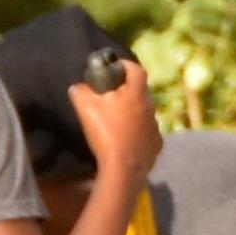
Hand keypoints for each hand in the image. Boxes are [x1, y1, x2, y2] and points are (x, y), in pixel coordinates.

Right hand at [71, 62, 162, 181]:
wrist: (123, 169)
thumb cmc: (105, 133)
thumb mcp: (85, 107)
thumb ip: (80, 91)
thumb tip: (79, 87)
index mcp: (137, 94)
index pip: (136, 70)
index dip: (125, 64)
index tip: (115, 66)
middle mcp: (151, 108)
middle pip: (140, 91)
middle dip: (127, 89)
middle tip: (111, 94)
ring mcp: (156, 127)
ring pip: (144, 113)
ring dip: (133, 111)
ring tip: (117, 118)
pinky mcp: (156, 145)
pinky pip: (147, 133)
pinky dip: (138, 132)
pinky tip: (126, 139)